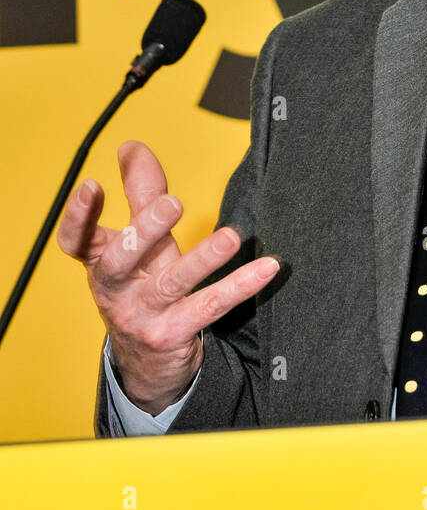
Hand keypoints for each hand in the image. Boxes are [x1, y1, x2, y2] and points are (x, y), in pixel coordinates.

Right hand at [57, 140, 279, 413]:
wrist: (147, 361)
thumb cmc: (143, 286)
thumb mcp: (139, 242)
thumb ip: (139, 193)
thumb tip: (131, 147)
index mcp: (100, 262)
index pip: (76, 240)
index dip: (79, 215)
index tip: (92, 184)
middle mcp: (115, 290)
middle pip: (120, 260)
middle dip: (144, 229)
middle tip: (172, 203)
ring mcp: (142, 315)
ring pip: (171, 284)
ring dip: (202, 259)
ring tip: (231, 237)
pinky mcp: (172, 334)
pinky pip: (209, 307)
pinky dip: (239, 286)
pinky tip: (267, 268)